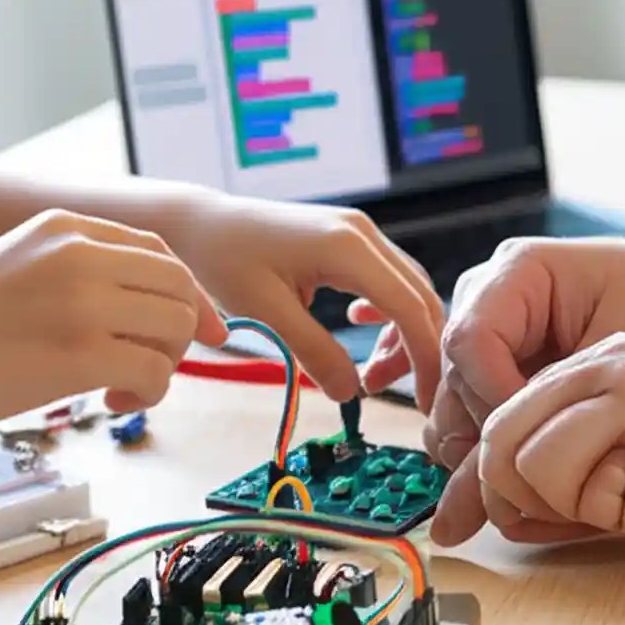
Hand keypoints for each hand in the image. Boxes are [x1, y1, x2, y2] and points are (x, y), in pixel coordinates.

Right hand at [0, 209, 225, 442]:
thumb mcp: (14, 271)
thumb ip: (73, 274)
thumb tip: (139, 306)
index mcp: (62, 227)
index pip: (158, 252)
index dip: (188, 295)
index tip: (202, 330)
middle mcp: (79, 253)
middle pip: (179, 288)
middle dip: (181, 333)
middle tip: (149, 368)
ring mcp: (82, 300)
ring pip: (177, 328)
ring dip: (163, 366)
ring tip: (121, 388)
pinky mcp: (81, 353)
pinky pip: (156, 372)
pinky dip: (148, 394)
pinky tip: (110, 402)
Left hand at [166, 194, 443, 410]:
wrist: (200, 224)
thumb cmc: (223, 261)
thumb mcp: (265, 312)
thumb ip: (313, 352)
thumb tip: (351, 393)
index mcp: (347, 246)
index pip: (409, 307)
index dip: (423, 357)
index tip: (422, 401)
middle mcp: (363, 232)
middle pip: (419, 297)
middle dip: (413, 350)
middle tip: (375, 387)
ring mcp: (359, 231)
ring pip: (408, 289)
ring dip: (399, 333)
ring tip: (364, 368)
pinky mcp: (350, 238)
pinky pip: (388, 278)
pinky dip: (385, 311)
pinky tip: (356, 323)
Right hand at [424, 238, 624, 542]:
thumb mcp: (622, 346)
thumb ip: (563, 395)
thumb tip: (512, 457)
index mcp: (515, 271)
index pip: (470, 341)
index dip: (494, 398)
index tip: (542, 438)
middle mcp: (482, 298)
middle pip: (453, 380)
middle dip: (489, 437)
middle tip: (533, 487)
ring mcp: (480, 334)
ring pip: (450, 408)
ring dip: (482, 456)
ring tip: (524, 498)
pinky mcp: (486, 369)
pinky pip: (466, 419)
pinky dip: (491, 456)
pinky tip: (520, 489)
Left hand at [432, 333, 624, 545]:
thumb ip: (566, 461)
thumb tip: (500, 516)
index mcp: (600, 358)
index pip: (504, 412)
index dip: (497, 471)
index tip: (518, 506)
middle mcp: (613, 368)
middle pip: (505, 439)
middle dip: (516, 492)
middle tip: (567, 511)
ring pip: (542, 470)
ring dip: (579, 507)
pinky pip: (614, 516)